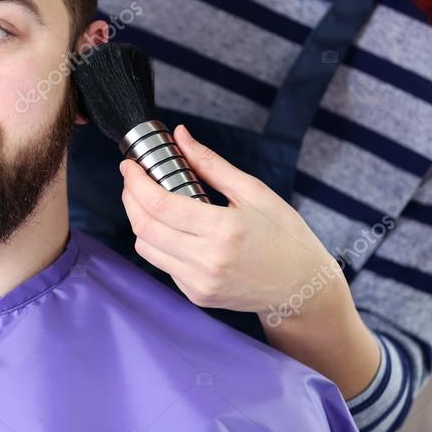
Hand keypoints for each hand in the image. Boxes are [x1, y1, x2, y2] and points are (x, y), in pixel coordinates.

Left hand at [119, 124, 340, 316]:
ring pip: (146, 248)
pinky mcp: (196, 295)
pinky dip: (159, 243)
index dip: (136, 182)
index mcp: (222, 229)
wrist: (302, 287)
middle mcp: (207, 260)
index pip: (159, 204)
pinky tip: (173, 229)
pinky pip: (163, 265)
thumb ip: (210, 163)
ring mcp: (199, 282)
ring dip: (140, 221)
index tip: (129, 166)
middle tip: (133, 180)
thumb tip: (180, 136)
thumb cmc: (284, 235)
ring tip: (149, 201)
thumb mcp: (253, 191)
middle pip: (144, 227)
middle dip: (130, 198)